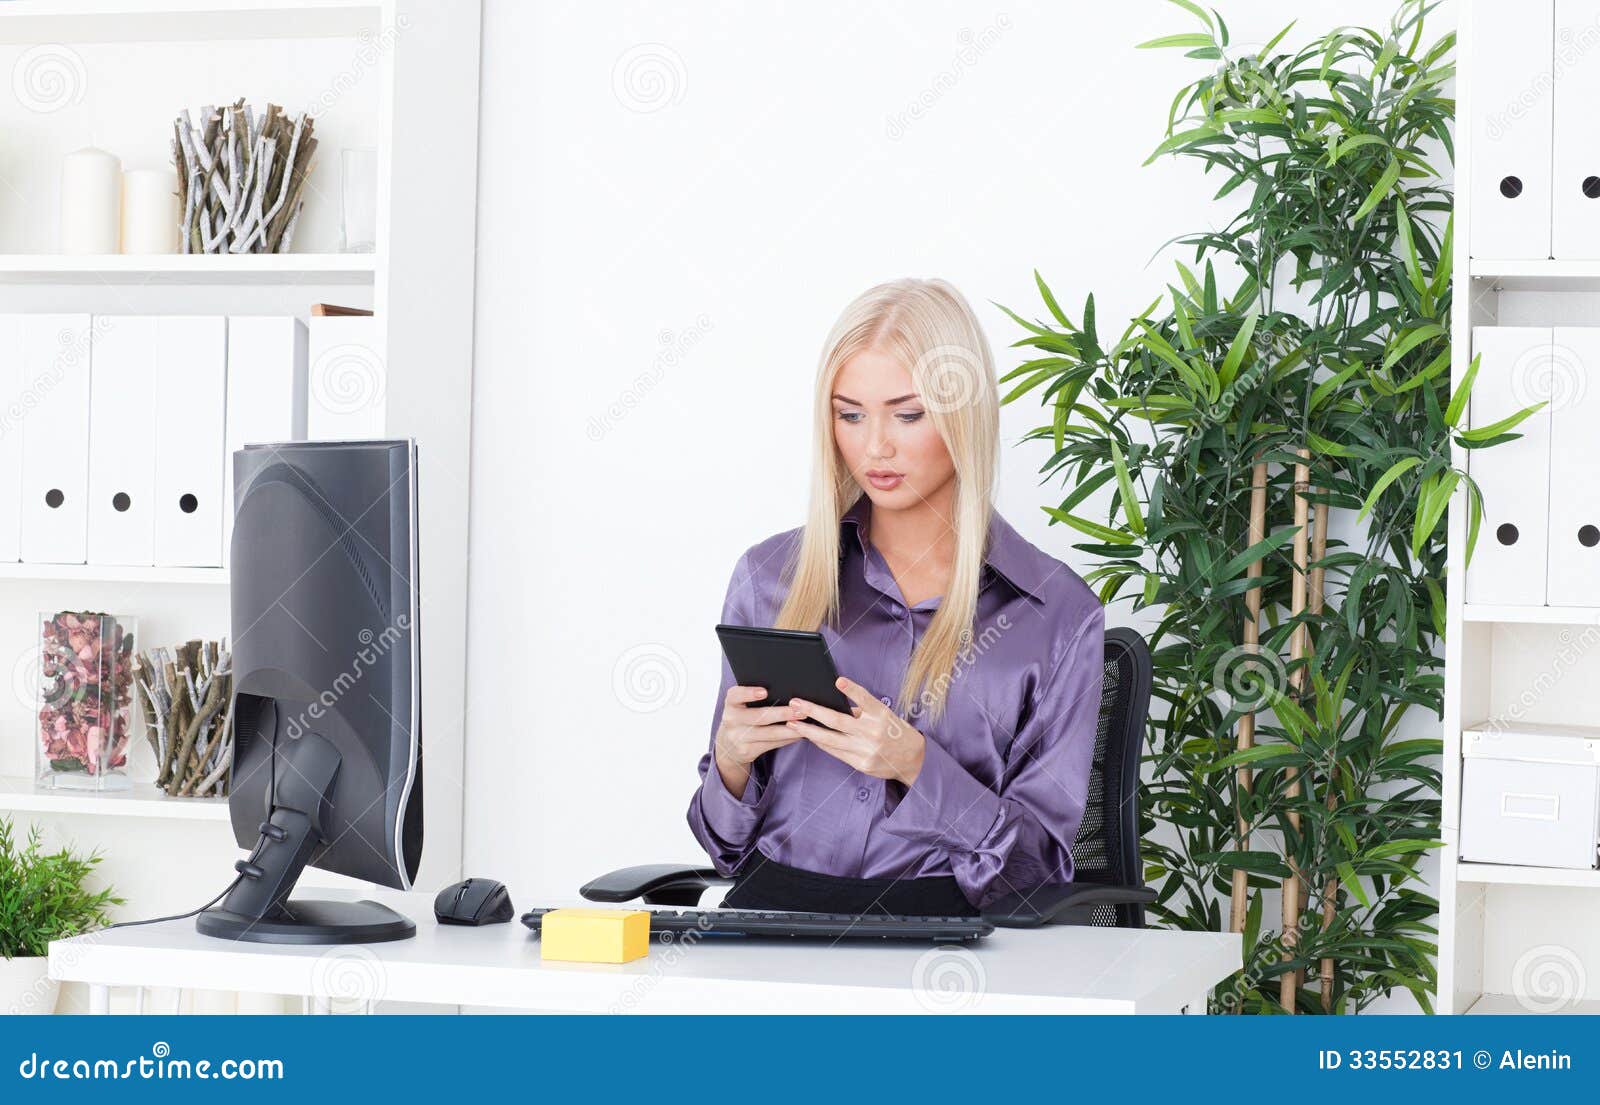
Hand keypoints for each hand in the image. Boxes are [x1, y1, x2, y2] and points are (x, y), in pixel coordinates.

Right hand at [713, 685, 803, 796]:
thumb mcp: (739, 706)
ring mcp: (739, 738)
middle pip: (759, 717)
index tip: (764, 691)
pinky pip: (772, 744)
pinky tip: (799, 734)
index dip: (748, 693)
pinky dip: (787, 739)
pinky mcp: (748, 751)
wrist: (728, 745)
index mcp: (730, 704)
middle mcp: (731, 721)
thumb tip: (785, 688)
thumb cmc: (741, 718)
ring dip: (790, 728)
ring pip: (769, 733)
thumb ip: (752, 697)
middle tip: (801, 710)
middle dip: (782, 713)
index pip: (735, 695)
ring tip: (805, 722)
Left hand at [786, 676, 926, 785]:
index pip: (866, 699)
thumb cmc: (895, 732)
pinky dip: (821, 743)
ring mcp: (866, 750)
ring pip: (831, 740)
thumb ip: (862, 712)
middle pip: (838, 721)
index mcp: (881, 715)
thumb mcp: (885, 716)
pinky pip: (836, 752)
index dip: (853, 690)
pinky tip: (809, 736)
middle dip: (813, 711)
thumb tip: (833, 705)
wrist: (913, 760)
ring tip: (793, 722)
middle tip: (795, 703)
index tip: (839, 680)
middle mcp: (873, 732)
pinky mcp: (862, 764)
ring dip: (809, 730)